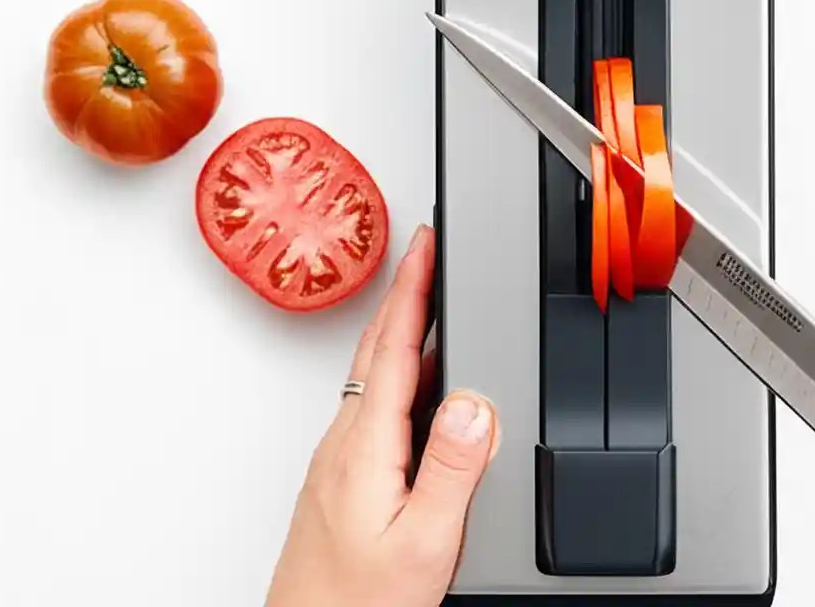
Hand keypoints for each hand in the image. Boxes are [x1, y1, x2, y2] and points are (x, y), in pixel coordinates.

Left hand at [265, 224, 500, 606]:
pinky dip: (396, 372)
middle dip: (406, 292)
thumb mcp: (424, 540)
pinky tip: (417, 382)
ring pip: (373, 376)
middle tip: (430, 251)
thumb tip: (474, 402)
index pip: (393, 347)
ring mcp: (339, 460)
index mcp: (367, 448)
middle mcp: (345, 444)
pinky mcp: (342, 478)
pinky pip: (373, 405)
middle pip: (378, 350)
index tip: (426, 244)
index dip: (412, 288)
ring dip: (400, 329)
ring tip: (430, 300)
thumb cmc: (359, 602)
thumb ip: (452, 468)